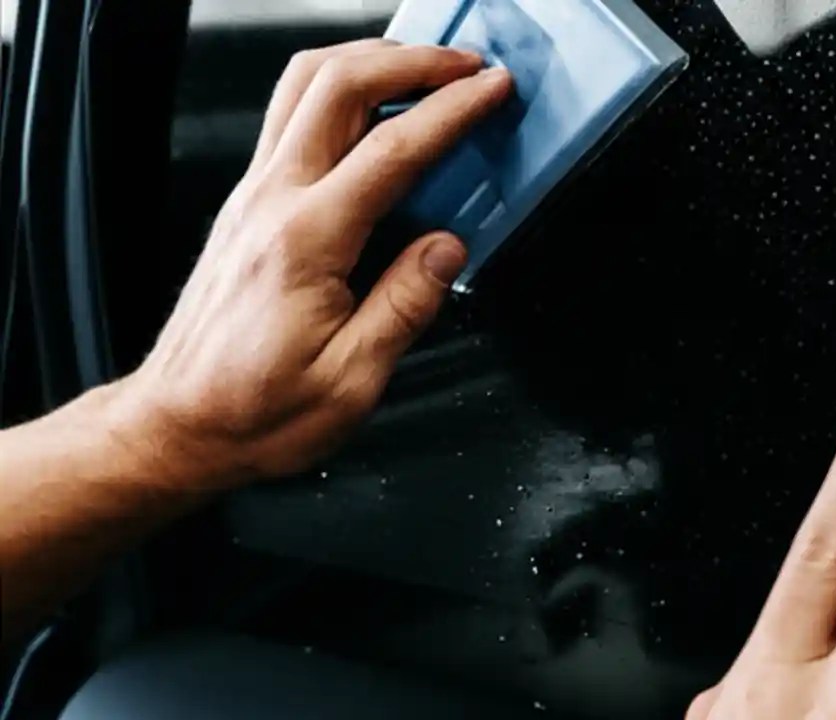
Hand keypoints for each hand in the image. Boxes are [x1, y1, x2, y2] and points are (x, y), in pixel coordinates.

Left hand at [114, 40, 511, 485]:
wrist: (180, 424)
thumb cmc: (255, 411)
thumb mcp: (351, 381)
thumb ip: (406, 305)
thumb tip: (448, 249)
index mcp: (305, 243)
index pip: (392, 150)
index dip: (452, 111)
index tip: (491, 92)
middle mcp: (271, 204)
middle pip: (337, 84)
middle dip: (410, 62)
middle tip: (463, 66)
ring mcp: (253, 197)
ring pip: (304, 86)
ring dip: (367, 64)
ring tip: (422, 72)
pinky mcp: (249, 206)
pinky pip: (293, 118)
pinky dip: (341, 93)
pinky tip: (376, 115)